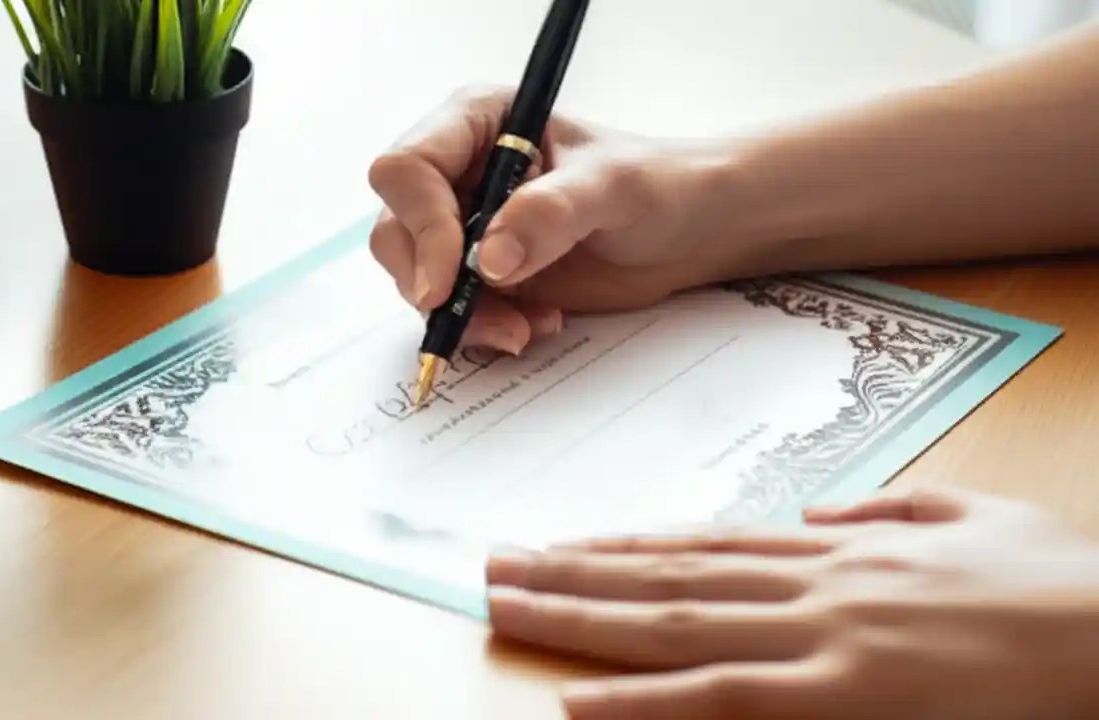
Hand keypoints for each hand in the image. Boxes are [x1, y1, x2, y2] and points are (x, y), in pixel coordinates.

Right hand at [367, 86, 735, 354]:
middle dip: (431, 282)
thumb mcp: (613, 188)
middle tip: (477, 318)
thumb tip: (488, 259)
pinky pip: (454, 312)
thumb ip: (551, 213)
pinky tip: (535, 326)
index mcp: (477, 124)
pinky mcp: (482, 277)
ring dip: (463, 317)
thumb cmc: (659, 184)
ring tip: (525, 328)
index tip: (454, 276)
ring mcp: (466, 229)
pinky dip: (484, 330)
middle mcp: (458, 174)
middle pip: (396, 231)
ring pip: (418, 280)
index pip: (407, 170)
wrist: (690, 232)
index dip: (421, 226)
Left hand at [484, 487, 1098, 718]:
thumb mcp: (972, 516)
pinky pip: (722, 698)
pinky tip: (579, 698)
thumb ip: (889, 508)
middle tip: (493, 564)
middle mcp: (810, 582)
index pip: (704, 544)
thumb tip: (821, 511)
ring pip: (671, 624)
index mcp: (838, 547)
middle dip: (572, 572)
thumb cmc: (1057, 582)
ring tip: (505, 607)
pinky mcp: (842, 695)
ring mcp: (820, 637)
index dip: (625, 545)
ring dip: (580, 617)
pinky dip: (645, 699)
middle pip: (665, 577)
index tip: (564, 541)